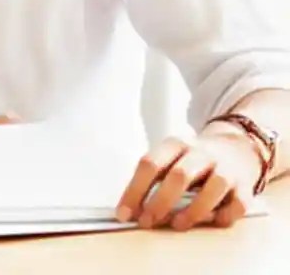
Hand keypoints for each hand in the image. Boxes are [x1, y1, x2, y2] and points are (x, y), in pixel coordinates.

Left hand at [116, 133, 261, 230]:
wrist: (236, 148)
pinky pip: (237, 204)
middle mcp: (202, 153)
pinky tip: (209, 222)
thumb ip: (153, 181)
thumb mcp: (169, 159)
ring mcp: (226, 168)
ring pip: (213, 187)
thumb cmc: (192, 160)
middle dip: (160, 202)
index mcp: (175, 144)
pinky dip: (222, 216)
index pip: (150, 164)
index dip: (134, 190)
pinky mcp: (245, 186)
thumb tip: (132, 211)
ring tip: (177, 225)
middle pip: (179, 175)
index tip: (124, 213)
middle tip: (147, 222)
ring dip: (193, 210)